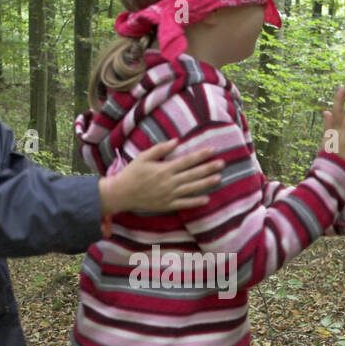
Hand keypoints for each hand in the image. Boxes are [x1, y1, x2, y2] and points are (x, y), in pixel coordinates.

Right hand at [98, 140, 223, 214]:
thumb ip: (160, 149)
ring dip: (206, 183)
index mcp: (164, 169)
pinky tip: (207, 199)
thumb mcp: (144, 157)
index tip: (213, 150)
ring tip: (218, 178)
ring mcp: (169, 195)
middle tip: (222, 163)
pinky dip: (195, 202)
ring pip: (192, 188)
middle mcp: (169, 182)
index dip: (201, 155)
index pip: (187, 160)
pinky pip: (184, 203)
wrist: (122, 194)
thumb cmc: (132, 173)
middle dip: (208, 168)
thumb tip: (176, 140)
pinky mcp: (167, 205)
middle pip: (193, 174)